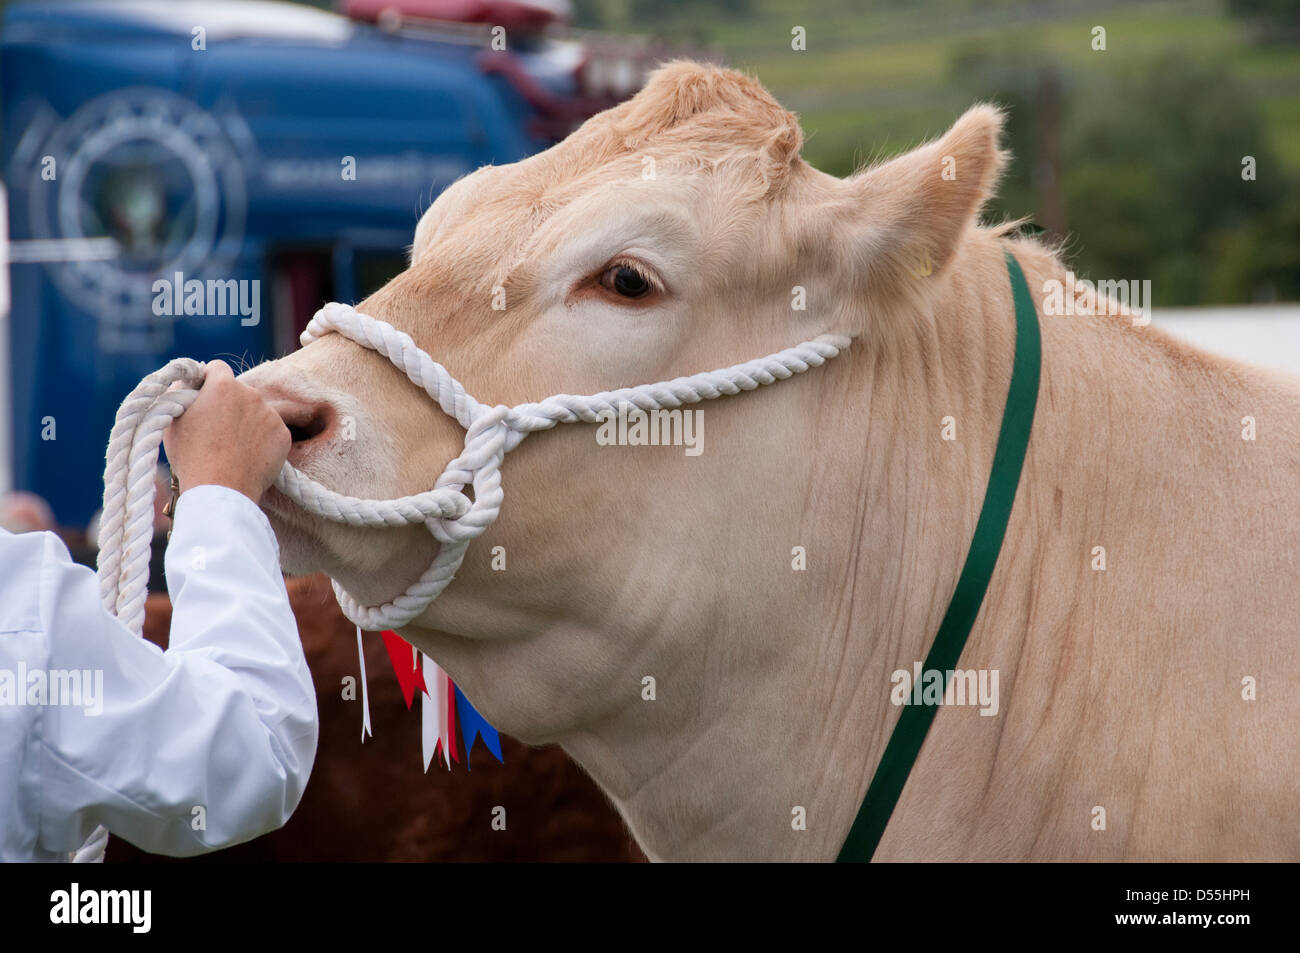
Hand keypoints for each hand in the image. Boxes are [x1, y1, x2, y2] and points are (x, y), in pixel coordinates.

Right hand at [163, 361, 291, 503]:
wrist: (221, 490)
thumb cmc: (191, 456)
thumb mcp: (172, 419)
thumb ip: (180, 392)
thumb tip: (186, 381)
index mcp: (223, 385)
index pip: (217, 368)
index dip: (208, 381)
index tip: (204, 396)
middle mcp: (251, 393)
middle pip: (239, 392)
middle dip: (229, 404)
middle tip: (217, 430)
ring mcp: (270, 413)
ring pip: (257, 411)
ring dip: (247, 422)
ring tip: (232, 447)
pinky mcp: (283, 434)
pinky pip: (272, 430)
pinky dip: (262, 440)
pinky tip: (248, 455)